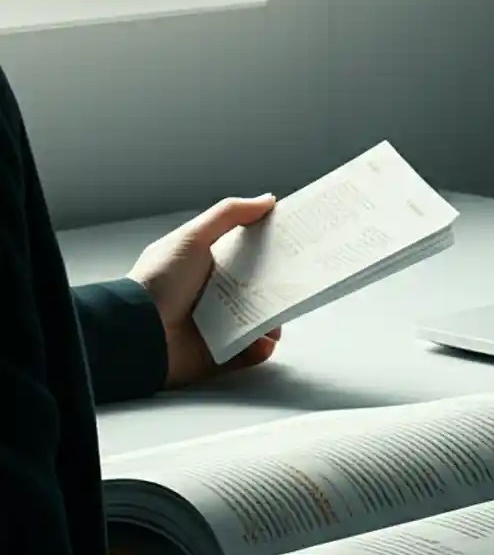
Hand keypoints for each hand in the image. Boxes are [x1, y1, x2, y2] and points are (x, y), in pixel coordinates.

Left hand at [127, 194, 282, 388]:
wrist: (136, 331)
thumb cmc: (158, 281)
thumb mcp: (193, 238)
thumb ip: (229, 215)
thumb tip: (267, 200)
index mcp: (209, 266)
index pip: (249, 256)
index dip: (272, 252)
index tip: (294, 248)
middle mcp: (215, 295)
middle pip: (260, 290)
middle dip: (279, 290)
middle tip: (295, 286)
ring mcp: (217, 326)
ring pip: (260, 323)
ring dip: (274, 322)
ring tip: (277, 320)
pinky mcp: (219, 354)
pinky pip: (249, 351)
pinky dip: (260, 347)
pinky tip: (263, 342)